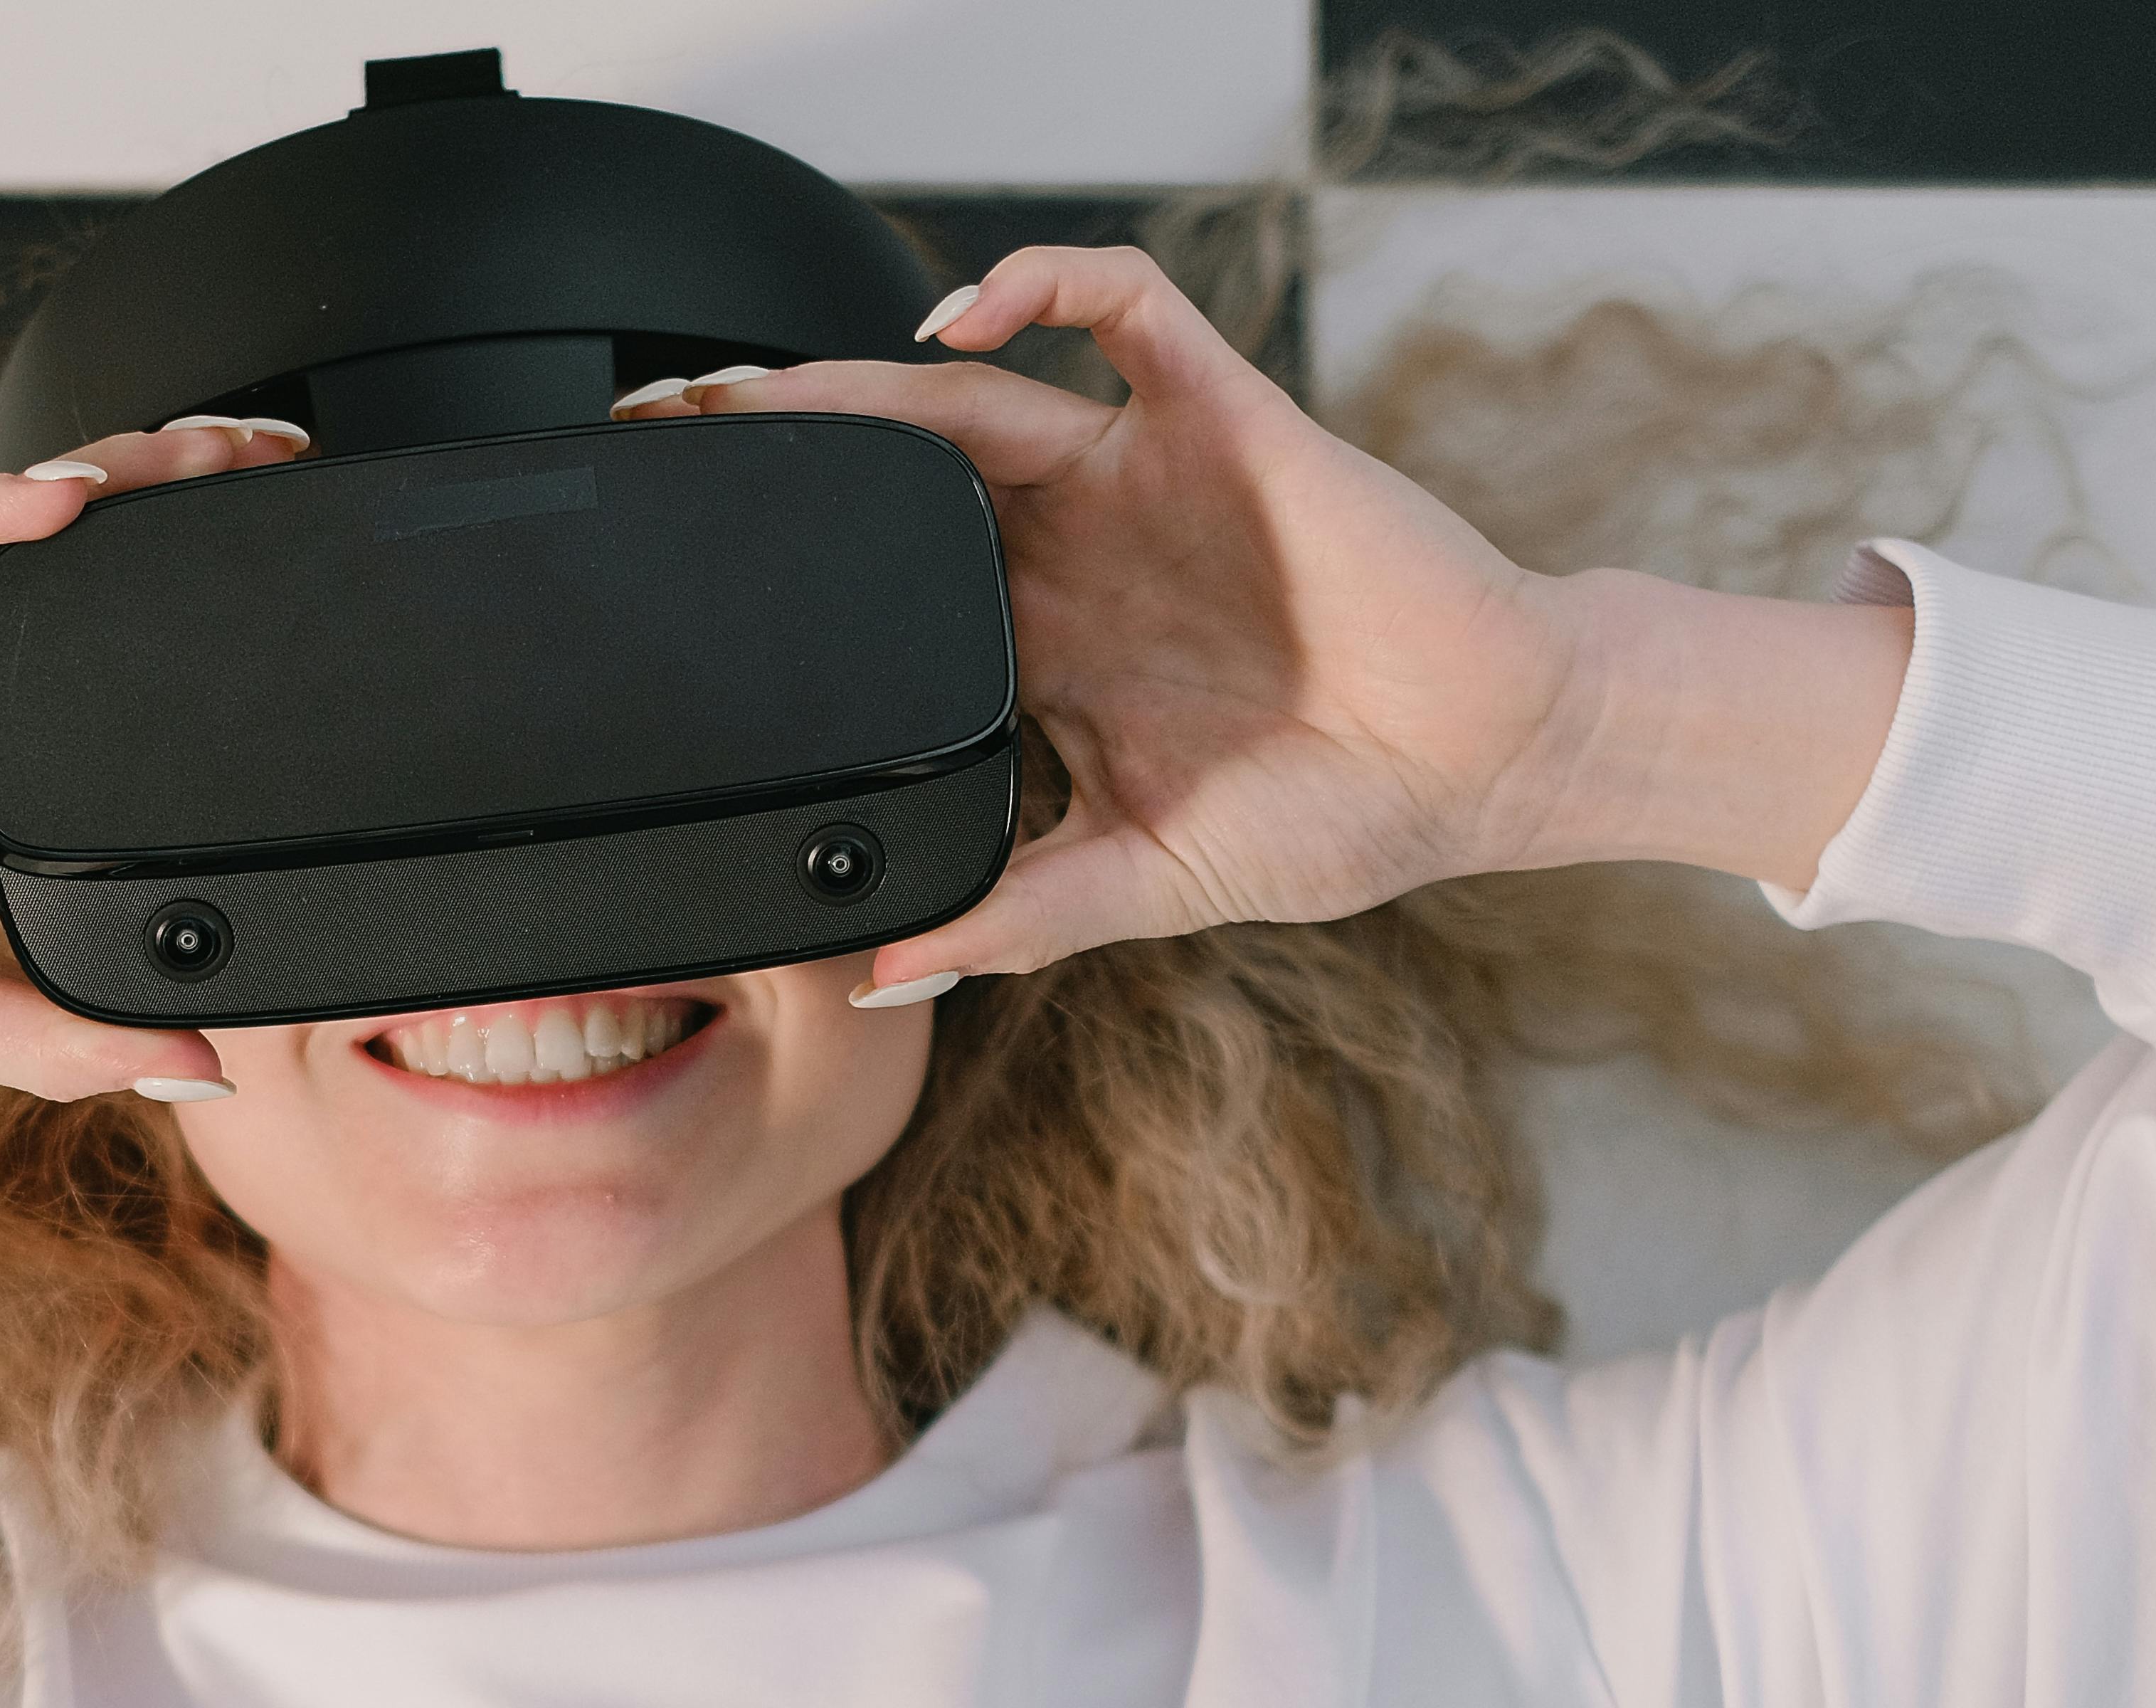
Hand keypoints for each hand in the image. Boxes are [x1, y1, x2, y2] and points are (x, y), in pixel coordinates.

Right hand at [0, 419, 305, 1134]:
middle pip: (64, 573)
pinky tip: (46, 503)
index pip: (97, 669)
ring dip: (96, 484)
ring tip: (197, 454)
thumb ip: (57, 1039)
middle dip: (170, 509)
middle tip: (278, 465)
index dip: (189, 622)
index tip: (296, 601)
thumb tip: (203, 1068)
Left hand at [673, 248, 1910, 991]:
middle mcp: (1075, 556)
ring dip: (857, 376)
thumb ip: (1018, 913)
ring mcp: (1142, 482)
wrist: (1489, 762)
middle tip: (666, 435)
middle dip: (781, 447)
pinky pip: (1122, 309)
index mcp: (1048, 653)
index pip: (887, 591)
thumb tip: (886, 973)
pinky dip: (1044, 285)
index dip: (794, 573)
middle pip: (895, 475)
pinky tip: (963, 321)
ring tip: (753, 386)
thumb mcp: (1148, 882)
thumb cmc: (1340, 817)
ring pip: (973, 389)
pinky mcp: (1223, 421)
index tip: (684, 587)